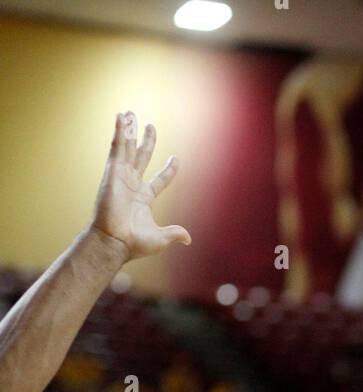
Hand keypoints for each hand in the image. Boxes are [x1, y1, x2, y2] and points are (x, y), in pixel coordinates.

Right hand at [90, 112, 190, 261]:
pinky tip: (121, 117)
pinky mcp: (112, 172)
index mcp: (144, 199)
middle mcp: (132, 185)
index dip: (168, 171)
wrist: (115, 242)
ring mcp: (121, 177)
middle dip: (146, 142)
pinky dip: (119, 132)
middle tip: (150, 126)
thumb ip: (174, 233)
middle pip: (141, 158)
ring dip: (129, 131)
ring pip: (127, 149)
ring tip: (130, 114)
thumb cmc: (134, 243)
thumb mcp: (161, 239)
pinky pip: (116, 147)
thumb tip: (188, 238)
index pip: (159, 181)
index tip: (175, 159)